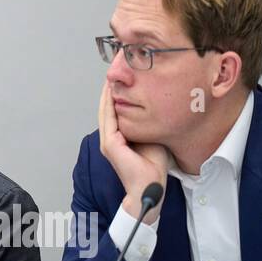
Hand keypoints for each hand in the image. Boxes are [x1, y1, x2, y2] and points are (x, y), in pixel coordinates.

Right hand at [99, 81, 167, 222]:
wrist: (151, 188)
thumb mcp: (153, 137)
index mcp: (118, 137)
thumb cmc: (154, 167)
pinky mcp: (111, 144)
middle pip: (106, 108)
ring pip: (105, 111)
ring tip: (111, 76)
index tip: (123, 78)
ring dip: (107, 94)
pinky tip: (112, 92)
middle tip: (114, 71)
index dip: (116, 94)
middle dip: (109, 90)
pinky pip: (109, 119)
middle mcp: (110, 138)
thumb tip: (156, 107)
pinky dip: (109, 104)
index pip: (114, 111)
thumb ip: (149, 124)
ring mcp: (108, 141)